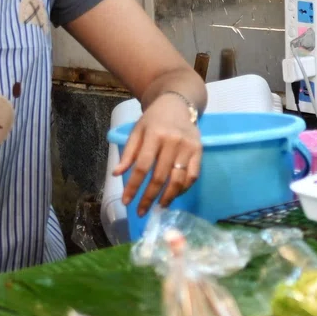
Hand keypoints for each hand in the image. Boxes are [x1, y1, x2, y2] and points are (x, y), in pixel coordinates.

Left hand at [115, 93, 202, 216]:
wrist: (177, 104)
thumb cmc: (153, 119)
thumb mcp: (136, 131)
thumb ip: (128, 153)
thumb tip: (117, 174)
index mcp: (154, 135)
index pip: (142, 166)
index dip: (134, 186)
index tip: (126, 201)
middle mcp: (173, 141)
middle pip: (160, 176)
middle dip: (149, 197)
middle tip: (141, 211)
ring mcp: (188, 147)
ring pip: (178, 179)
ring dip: (168, 197)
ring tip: (159, 207)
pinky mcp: (199, 151)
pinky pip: (193, 175)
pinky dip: (184, 188)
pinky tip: (174, 194)